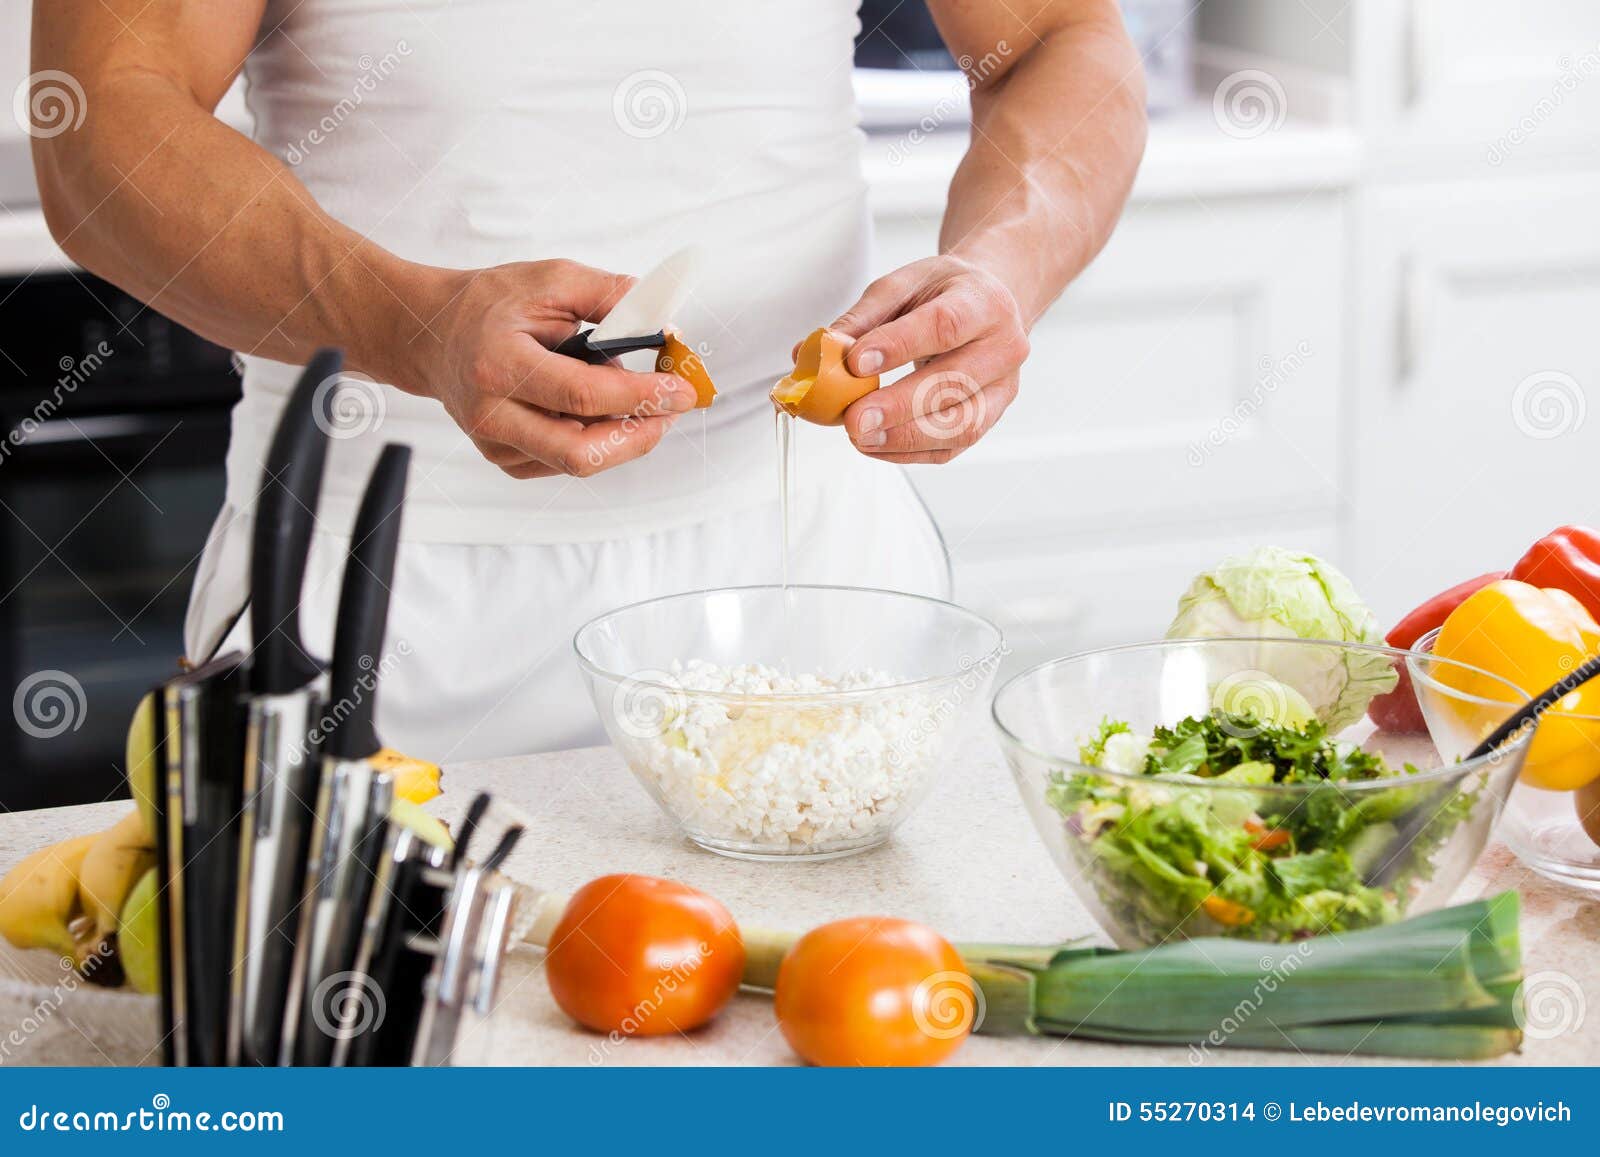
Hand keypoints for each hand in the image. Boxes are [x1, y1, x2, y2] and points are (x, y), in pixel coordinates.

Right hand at [408, 260, 699, 478]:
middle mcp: (492, 415)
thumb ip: (608, 295)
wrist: (434, 334)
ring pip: (579, 463)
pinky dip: (597, 440)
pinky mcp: (505, 460)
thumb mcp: (551, 280)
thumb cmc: (492, 305)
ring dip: (622, 434)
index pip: (583, 395)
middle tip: (673, 408)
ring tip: (631, 394)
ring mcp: (496, 445)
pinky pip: (567, 463)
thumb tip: (661, 323)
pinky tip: (600, 409)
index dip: (641, 396)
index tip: (682, 389)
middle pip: (581, 453)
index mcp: (499, 365)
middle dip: (641, 434)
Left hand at [831, 255, 1028, 462]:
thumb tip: (816, 353)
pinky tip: (874, 445)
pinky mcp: (989, 419)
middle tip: (854, 419)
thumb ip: (863, 318)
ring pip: (961, 426)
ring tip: (860, 437)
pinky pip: (951, 448)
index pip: (945, 325)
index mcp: (985, 302)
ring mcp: (1002, 389)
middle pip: (955, 383)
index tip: (856, 363)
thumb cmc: (944, 294)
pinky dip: (908, 453)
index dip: (900, 346)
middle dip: (899, 406)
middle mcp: (1004, 348)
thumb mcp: (904, 285)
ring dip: (905, 438)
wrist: (990, 304)